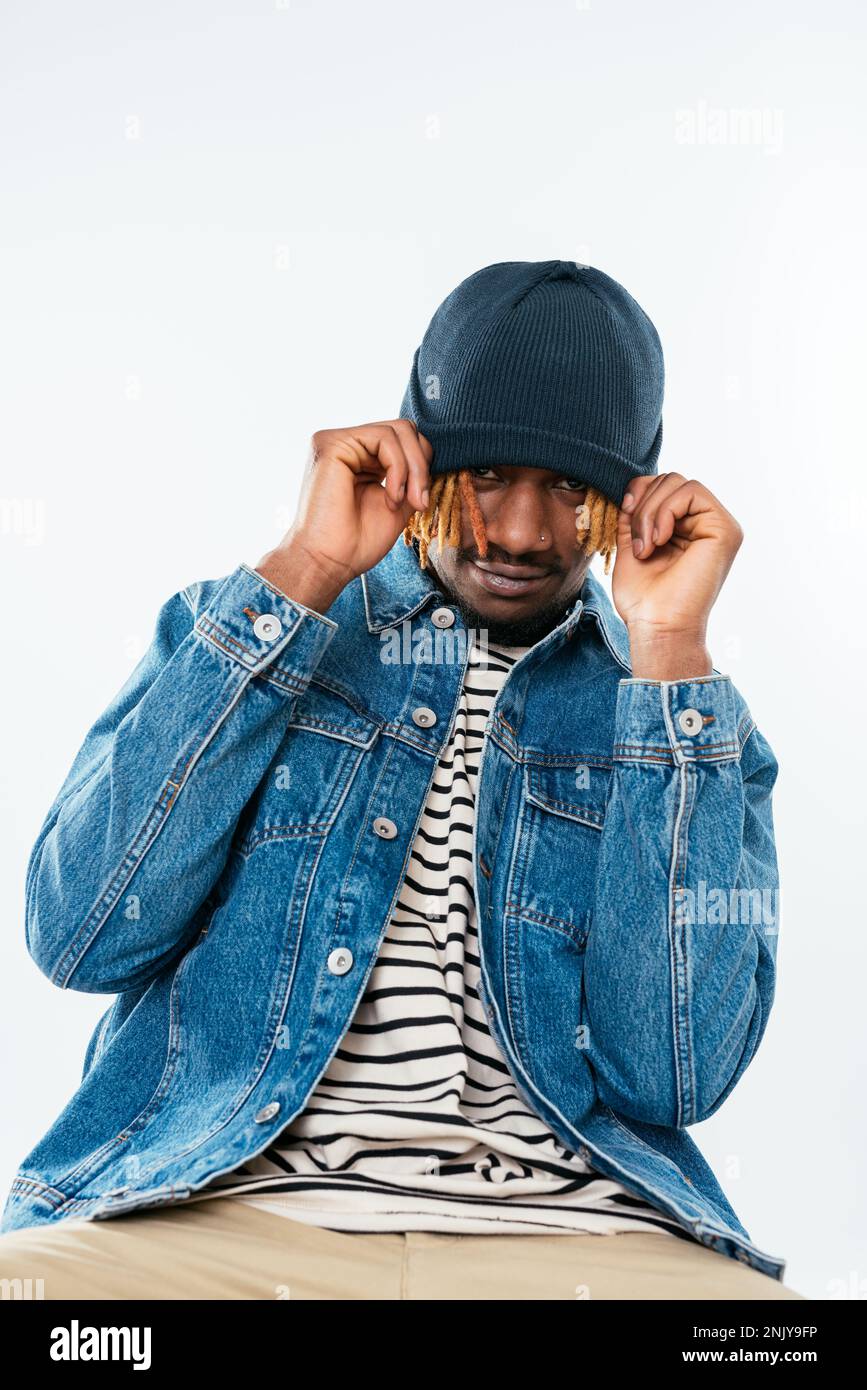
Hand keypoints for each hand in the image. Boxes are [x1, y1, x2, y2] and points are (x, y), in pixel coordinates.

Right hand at [255, 420, 431, 609]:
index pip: (404, 441)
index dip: (422, 466)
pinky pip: (384, 438)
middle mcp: (347, 445)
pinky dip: (398, 468)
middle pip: (404, 430)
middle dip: (421, 466)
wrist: (328, 563)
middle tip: (420, 502)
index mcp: (360, 458)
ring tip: (404, 502)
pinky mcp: (332, 443)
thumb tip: (431, 453)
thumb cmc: (357, 542)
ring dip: (413, 469)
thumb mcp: (398, 503)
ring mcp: (337, 441)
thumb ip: (412, 476)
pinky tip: (391, 497)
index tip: (422, 503)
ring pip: (398, 430)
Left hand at [610, 473, 743, 678]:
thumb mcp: (631, 544)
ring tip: (646, 547)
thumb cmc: (644, 598)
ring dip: (650, 512)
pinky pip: (691, 492)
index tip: (624, 517)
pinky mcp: (725, 529)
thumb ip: (635, 513)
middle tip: (638, 544)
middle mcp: (706, 524)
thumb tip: (633, 486)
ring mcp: (719, 525)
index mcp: (687, 527)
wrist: (657, 626)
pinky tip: (660, 540)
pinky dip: (666, 511)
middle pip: (670, 479)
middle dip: (643, 505)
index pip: (663, 486)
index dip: (638, 493)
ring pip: (678, 482)